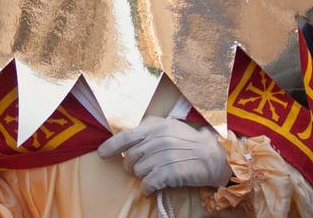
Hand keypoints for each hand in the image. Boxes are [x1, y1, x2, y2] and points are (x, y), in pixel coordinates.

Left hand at [97, 116, 229, 194]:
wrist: (212, 155)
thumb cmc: (188, 141)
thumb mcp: (168, 127)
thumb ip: (148, 130)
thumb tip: (128, 139)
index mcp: (155, 126)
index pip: (126, 135)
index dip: (111, 146)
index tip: (101, 153)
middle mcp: (157, 139)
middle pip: (130, 158)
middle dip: (131, 166)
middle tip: (139, 167)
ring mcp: (163, 156)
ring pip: (138, 172)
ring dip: (142, 176)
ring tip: (152, 174)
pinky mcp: (170, 173)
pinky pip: (148, 184)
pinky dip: (148, 187)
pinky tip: (153, 186)